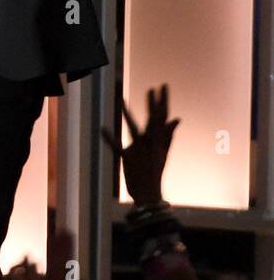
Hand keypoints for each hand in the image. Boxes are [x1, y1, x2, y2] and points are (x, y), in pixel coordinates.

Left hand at [101, 83, 177, 205]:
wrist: (149, 193)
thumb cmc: (155, 171)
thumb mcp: (163, 152)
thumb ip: (168, 134)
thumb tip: (177, 118)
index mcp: (159, 141)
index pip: (162, 117)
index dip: (162, 101)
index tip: (162, 87)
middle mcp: (151, 143)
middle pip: (152, 121)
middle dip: (152, 105)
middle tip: (153, 89)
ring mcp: (139, 150)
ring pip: (133, 129)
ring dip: (127, 115)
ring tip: (121, 100)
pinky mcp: (128, 158)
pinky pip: (117, 147)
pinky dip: (110, 139)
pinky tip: (102, 128)